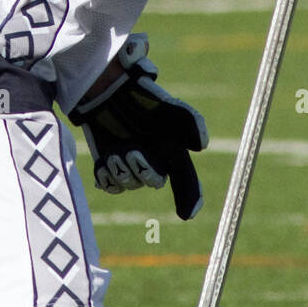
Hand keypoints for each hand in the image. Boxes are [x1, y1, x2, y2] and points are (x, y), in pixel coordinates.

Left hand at [68, 34, 208, 218]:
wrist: (108, 92)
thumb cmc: (141, 98)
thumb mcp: (168, 107)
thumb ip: (189, 121)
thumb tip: (203, 144)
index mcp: (173, 151)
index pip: (186, 180)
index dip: (190, 198)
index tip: (188, 214)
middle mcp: (155, 161)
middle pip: (153, 182)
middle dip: (141, 170)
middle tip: (130, 151)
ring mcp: (132, 166)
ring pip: (129, 184)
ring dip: (120, 169)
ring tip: (115, 148)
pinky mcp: (111, 166)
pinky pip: (110, 186)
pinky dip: (107, 176)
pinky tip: (105, 161)